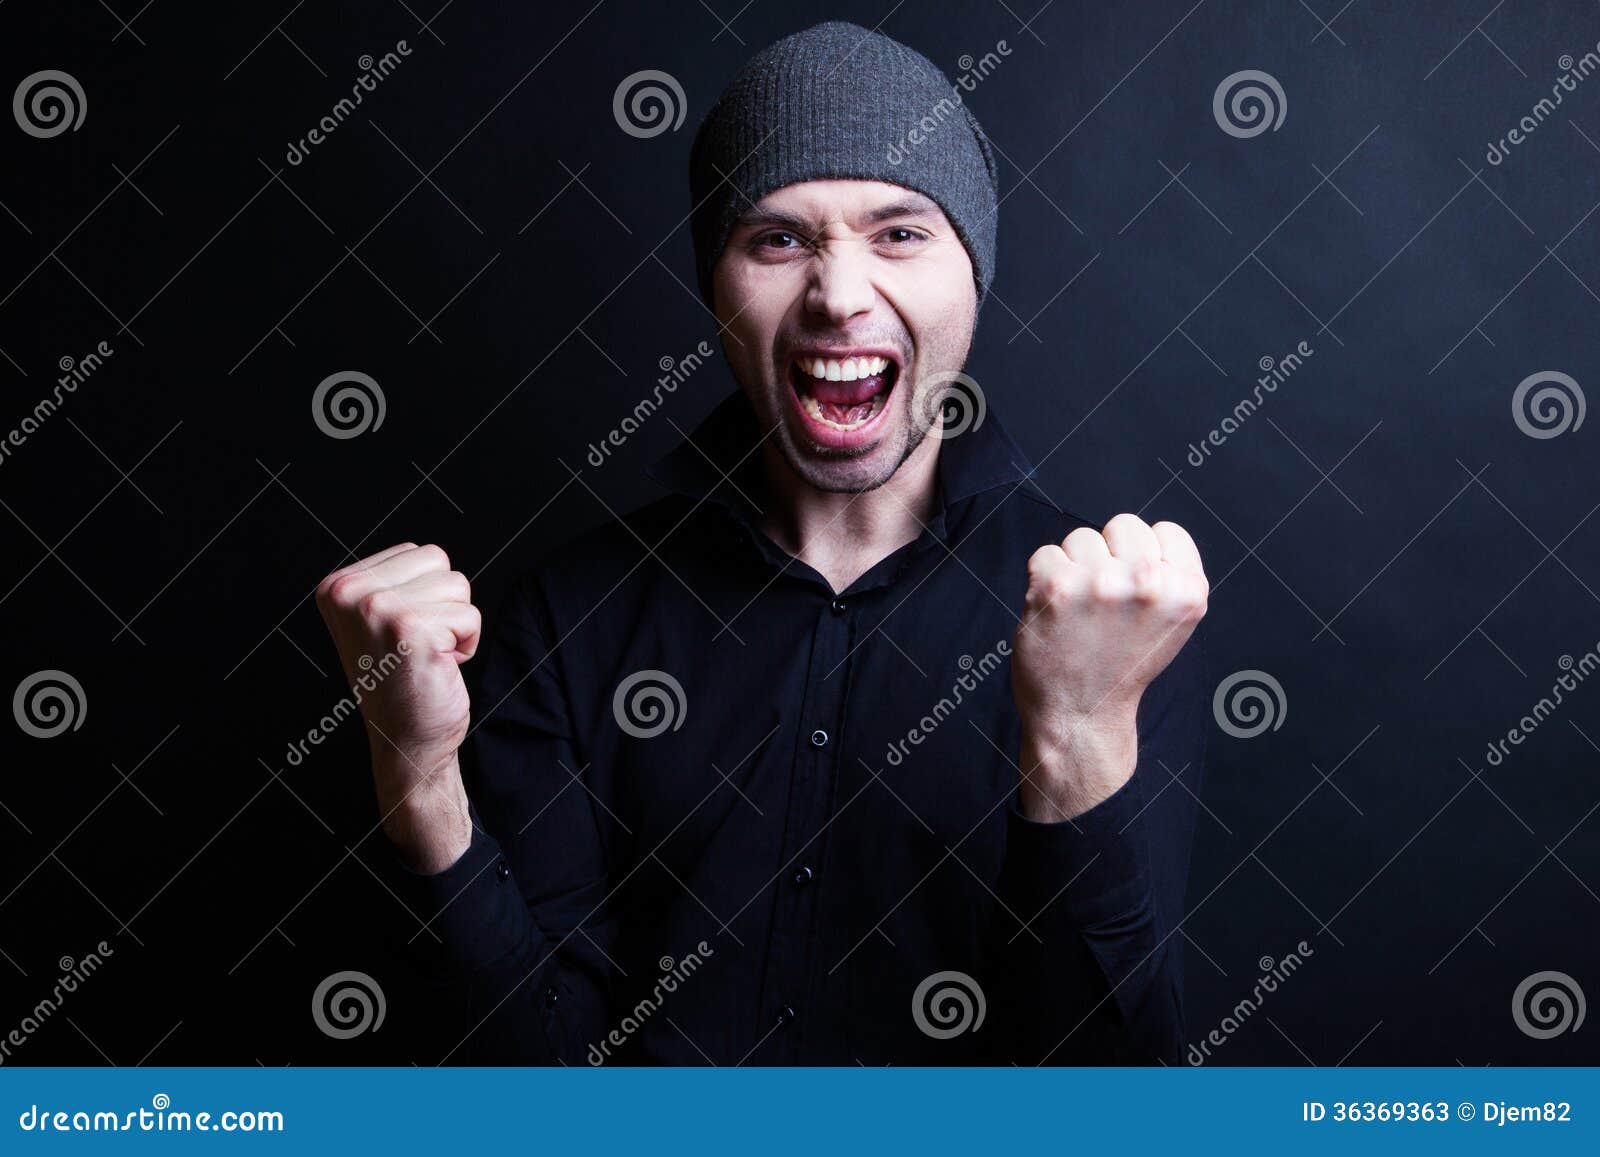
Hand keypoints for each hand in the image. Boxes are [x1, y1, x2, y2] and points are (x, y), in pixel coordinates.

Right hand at [314, 542, 479, 870]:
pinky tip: (438, 668)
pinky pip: (469, 616)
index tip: (401, 634)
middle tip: (418, 645)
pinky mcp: (410, 631)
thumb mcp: (380, 621)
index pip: (417, 553)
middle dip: (443, 604)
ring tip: (427, 656)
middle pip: (438, 561)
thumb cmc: (402, 681)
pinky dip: (466, 644)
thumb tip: (425, 554)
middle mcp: (349, 593)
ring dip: (455, 624)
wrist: (406, 743)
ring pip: (456, 585)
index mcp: (337, 586)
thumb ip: (392, 583)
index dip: (425, 595)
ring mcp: (376, 610)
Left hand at [1011, 514, 1207, 821]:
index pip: (1166, 531)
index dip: (1145, 556)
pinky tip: (1055, 613)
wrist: (1080, 716)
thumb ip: (1168, 576)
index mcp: (1187, 591)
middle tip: (1104, 602)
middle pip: (1124, 525)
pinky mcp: (1056, 587)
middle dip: (1110, 555)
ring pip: (1082, 538)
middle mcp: (1149, 583)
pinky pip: (1045, 554)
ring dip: (1075, 568)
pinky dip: (1043, 579)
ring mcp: (1101, 583)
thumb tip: (1145, 534)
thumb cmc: (1121, 668)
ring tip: (1080, 611)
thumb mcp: (1172, 624)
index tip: (1134, 590)